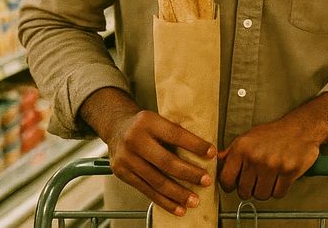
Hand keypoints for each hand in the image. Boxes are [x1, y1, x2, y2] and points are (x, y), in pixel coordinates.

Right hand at [102, 107, 216, 216]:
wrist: (116, 128)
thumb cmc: (145, 125)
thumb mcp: (158, 119)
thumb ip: (176, 132)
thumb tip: (207, 151)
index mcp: (148, 121)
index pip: (175, 134)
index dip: (195, 145)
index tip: (212, 153)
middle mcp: (134, 140)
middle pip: (166, 161)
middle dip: (189, 173)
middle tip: (206, 181)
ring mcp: (126, 158)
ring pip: (156, 181)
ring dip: (178, 193)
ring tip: (194, 200)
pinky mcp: (122, 174)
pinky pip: (146, 190)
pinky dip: (164, 201)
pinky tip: (177, 208)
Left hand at [217, 115, 319, 200]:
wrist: (301, 127)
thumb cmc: (274, 133)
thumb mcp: (248, 137)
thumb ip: (231, 152)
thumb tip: (215, 161)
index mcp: (242, 148)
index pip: (226, 179)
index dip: (230, 186)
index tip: (235, 184)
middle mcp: (255, 157)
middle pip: (244, 191)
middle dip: (249, 189)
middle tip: (256, 181)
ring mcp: (273, 165)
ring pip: (261, 195)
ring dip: (264, 191)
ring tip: (269, 179)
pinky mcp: (289, 171)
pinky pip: (278, 194)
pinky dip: (278, 190)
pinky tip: (280, 179)